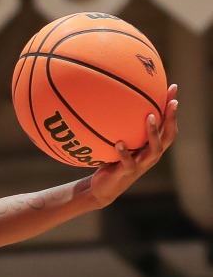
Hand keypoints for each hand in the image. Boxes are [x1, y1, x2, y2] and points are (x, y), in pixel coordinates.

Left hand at [89, 84, 178, 205]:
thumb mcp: (118, 141)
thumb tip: (110, 100)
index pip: (167, 126)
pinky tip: (119, 143)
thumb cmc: (112, 161)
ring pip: (154, 149)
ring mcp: (141, 164)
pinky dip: (124, 153)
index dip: (171, 109)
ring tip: (150, 117)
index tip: (173, 88)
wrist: (103, 187)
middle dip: (171, 119)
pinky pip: (128, 162)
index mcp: (151, 146)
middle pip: (168, 136)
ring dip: (153, 133)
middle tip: (172, 102)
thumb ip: (121, 128)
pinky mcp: (127, 173)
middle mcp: (151, 155)